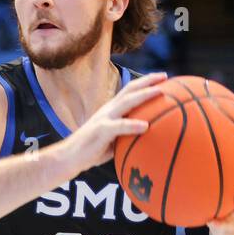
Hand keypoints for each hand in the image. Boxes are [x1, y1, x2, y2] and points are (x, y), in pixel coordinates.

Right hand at [51, 71, 168, 179]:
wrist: (69, 158)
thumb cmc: (92, 151)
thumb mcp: (113, 140)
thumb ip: (128, 135)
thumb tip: (148, 138)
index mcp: (111, 110)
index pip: (129, 91)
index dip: (145, 83)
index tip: (163, 79)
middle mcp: (108, 110)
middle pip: (130, 90)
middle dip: (148, 81)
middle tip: (165, 76)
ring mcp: (104, 119)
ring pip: (126, 102)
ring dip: (144, 95)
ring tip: (160, 92)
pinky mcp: (100, 131)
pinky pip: (119, 126)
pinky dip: (132, 125)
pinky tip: (146, 126)